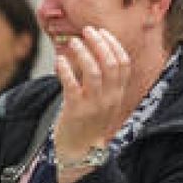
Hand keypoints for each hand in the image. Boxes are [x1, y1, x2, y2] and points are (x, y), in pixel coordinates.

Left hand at [53, 26, 129, 164]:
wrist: (79, 152)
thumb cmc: (87, 123)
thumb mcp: (101, 101)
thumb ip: (100, 80)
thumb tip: (90, 53)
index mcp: (117, 94)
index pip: (123, 63)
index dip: (113, 44)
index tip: (101, 32)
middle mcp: (109, 98)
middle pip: (111, 64)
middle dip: (99, 43)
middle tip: (87, 30)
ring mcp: (93, 105)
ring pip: (94, 72)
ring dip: (83, 53)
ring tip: (73, 42)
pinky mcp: (76, 111)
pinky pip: (72, 85)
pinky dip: (66, 70)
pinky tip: (59, 60)